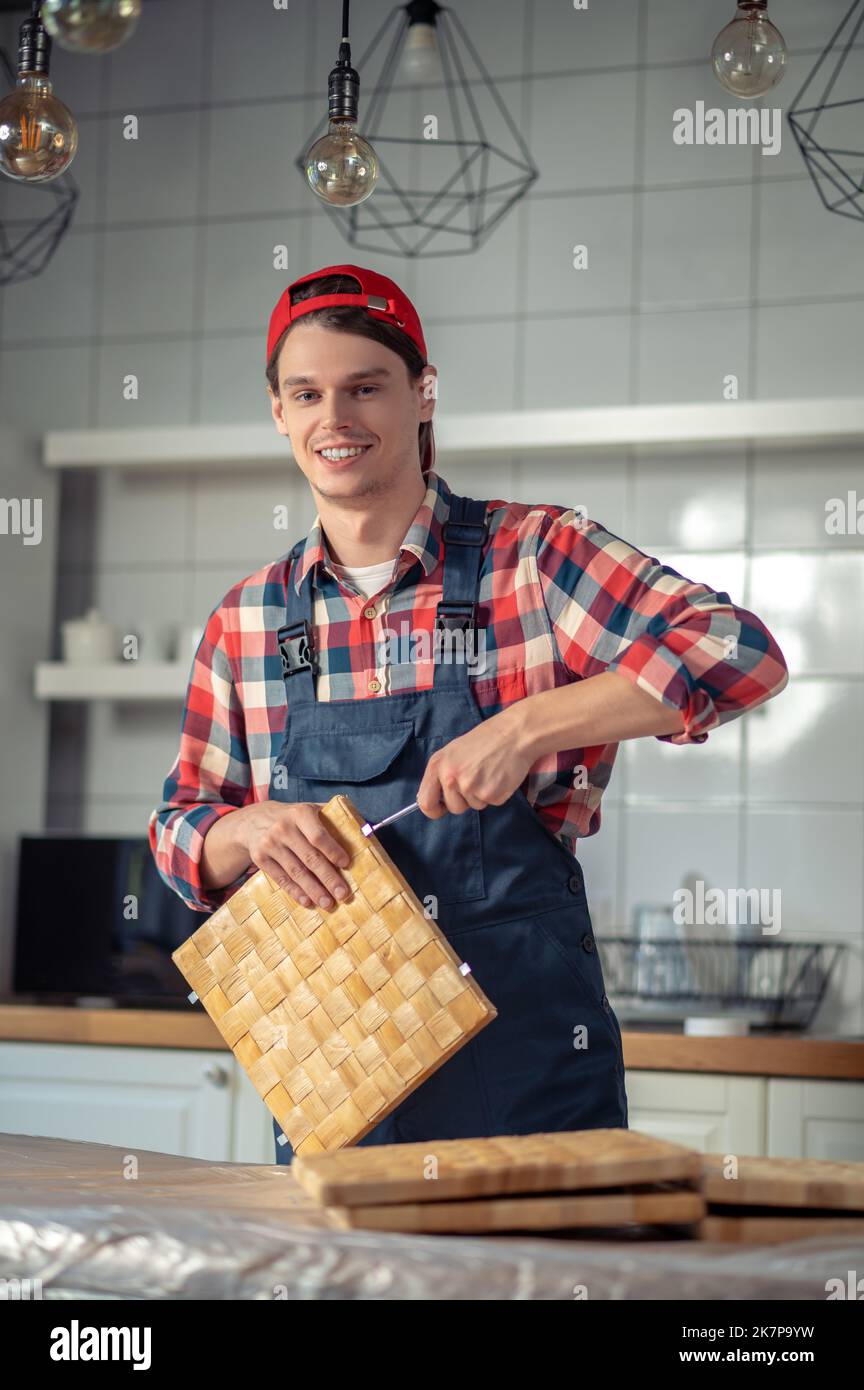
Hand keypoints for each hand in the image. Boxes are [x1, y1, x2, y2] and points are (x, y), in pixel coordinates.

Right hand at [237, 800, 351, 909]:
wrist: (254, 820)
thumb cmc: (293, 817)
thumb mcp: (309, 809)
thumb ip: (332, 817)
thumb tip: (364, 832)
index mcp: (300, 813)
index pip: (318, 836)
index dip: (333, 851)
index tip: (347, 864)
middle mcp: (283, 828)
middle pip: (309, 858)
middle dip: (328, 878)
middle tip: (343, 894)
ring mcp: (270, 844)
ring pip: (296, 872)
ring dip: (314, 890)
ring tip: (329, 904)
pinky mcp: (260, 858)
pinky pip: (281, 878)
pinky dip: (295, 891)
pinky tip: (308, 901)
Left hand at [415, 707, 535, 818]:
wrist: (513, 734)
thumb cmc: (483, 741)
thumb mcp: (452, 752)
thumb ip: (441, 774)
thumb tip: (434, 800)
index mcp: (437, 765)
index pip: (425, 802)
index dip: (433, 810)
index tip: (441, 809)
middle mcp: (451, 777)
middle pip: (453, 808)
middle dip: (464, 800)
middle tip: (476, 779)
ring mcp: (470, 787)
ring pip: (474, 806)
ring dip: (482, 795)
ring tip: (489, 772)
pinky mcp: (490, 794)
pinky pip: (491, 803)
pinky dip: (497, 794)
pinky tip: (499, 776)